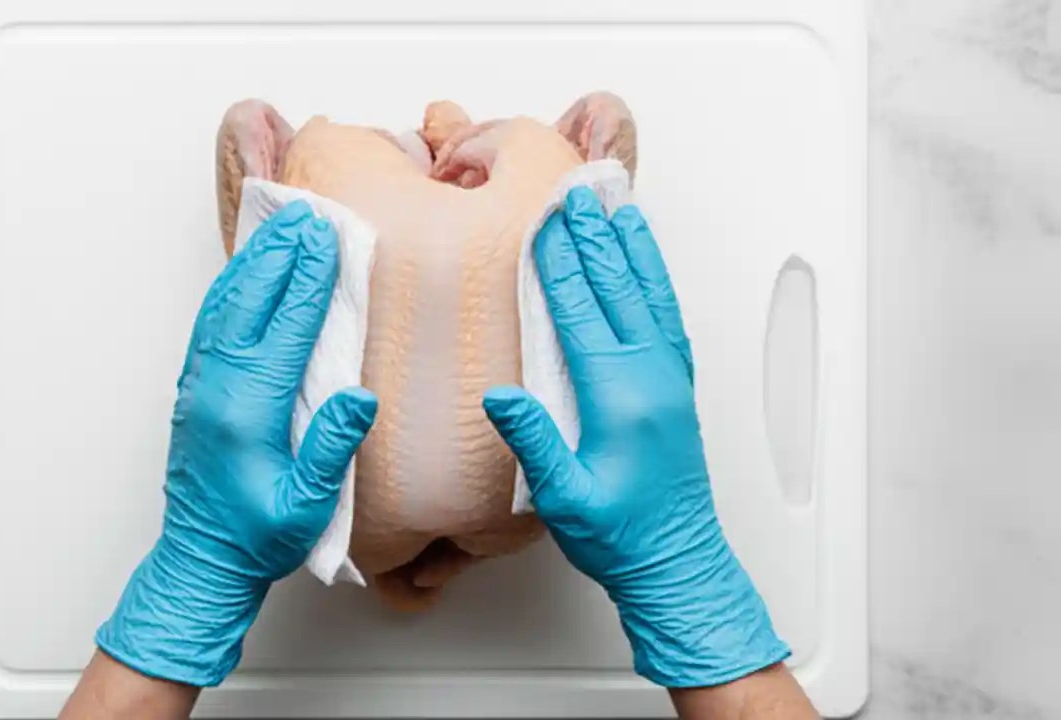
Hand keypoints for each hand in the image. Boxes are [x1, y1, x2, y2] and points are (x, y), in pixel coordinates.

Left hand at [95, 200, 377, 686]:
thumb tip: (361, 396)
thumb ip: (333, 449)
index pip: (285, 328)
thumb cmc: (260, 539)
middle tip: (304, 214)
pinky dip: (231, 287)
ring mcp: (200, 385)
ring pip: (225, 305)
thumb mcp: (308, 508)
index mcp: (249, 410)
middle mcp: (218, 388)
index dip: (308, 279)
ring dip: (253, 261)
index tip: (325, 238)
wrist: (202, 561)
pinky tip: (247, 270)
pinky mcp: (195, 390)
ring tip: (278, 226)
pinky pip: (212, 323)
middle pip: (250, 301)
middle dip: (280, 254)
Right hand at [483, 188, 788, 687]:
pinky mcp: (677, 388)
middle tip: (578, 193)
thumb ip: (534, 442)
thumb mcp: (565, 499)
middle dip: (594, 237)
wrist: (677, 561)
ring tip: (618, 206)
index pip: (582, 313)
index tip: (547, 221)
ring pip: (648, 294)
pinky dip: (654, 278)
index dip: (561, 264)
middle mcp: (651, 377)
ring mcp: (670, 378)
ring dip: (629, 247)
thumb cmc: (620, 536)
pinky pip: (666, 315)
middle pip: (617, 289)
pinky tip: (645, 263)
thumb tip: (500, 395)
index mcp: (620, 397)